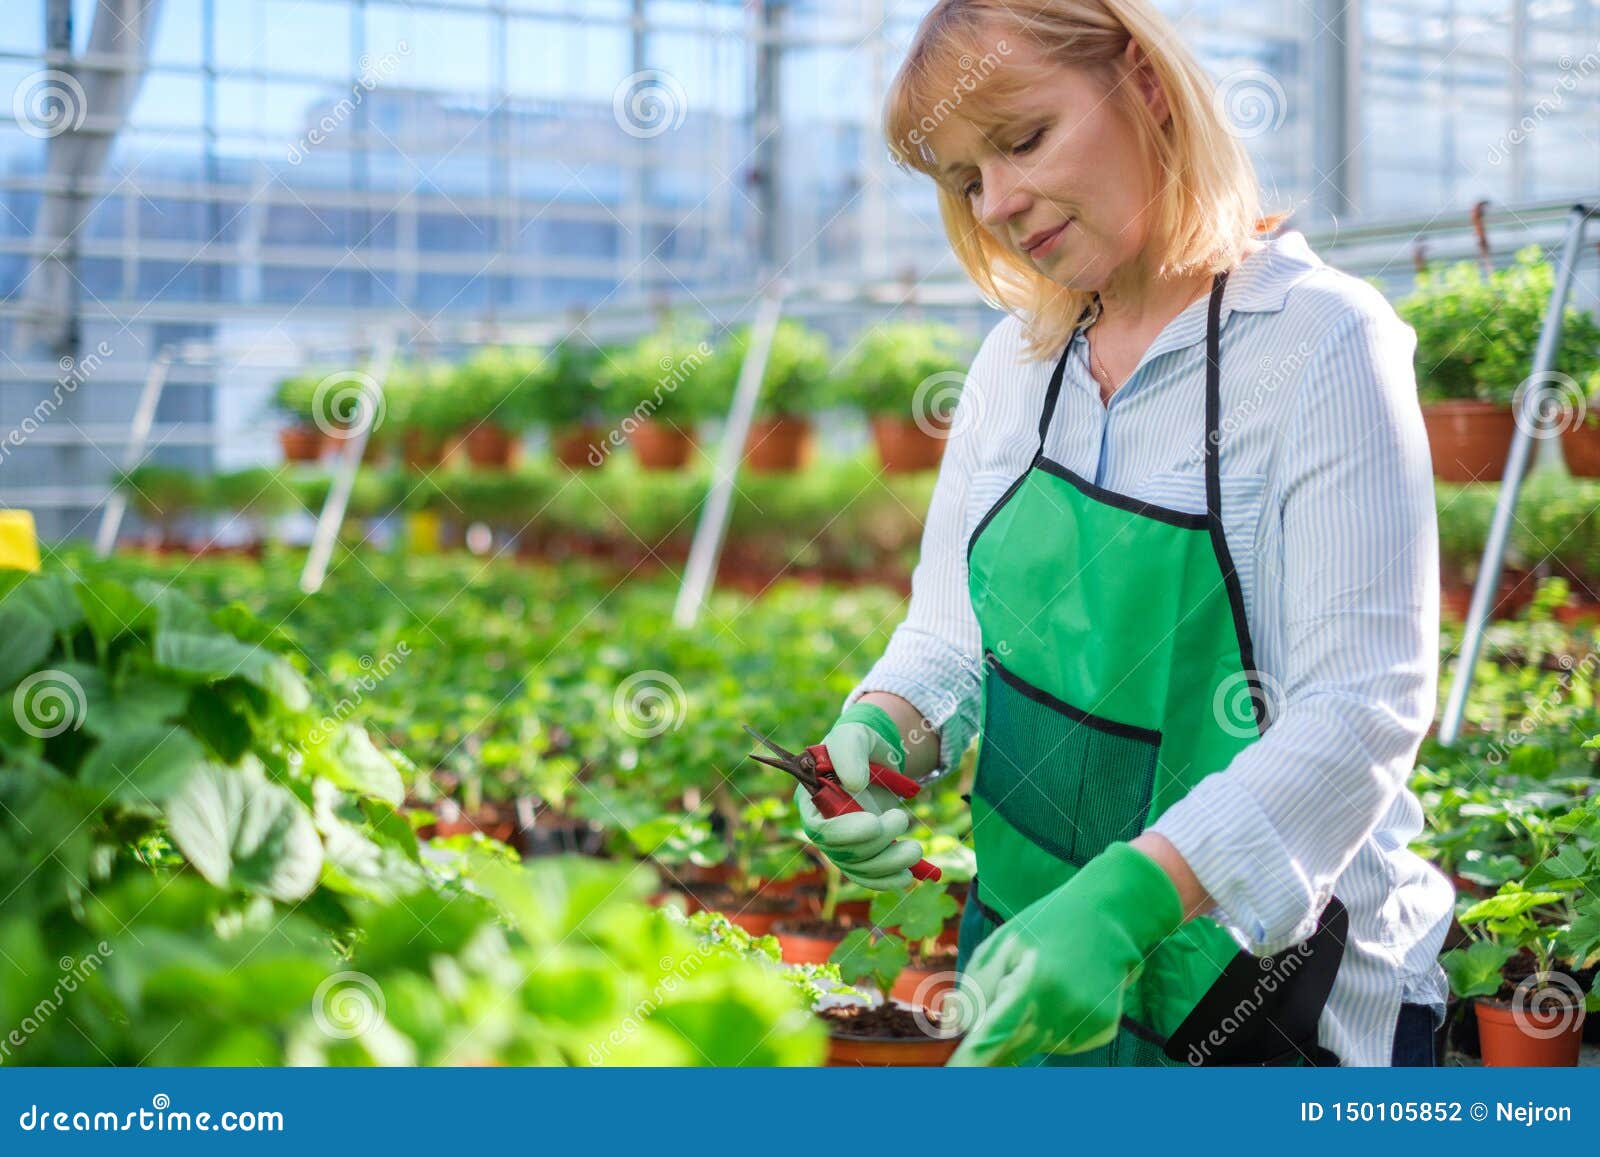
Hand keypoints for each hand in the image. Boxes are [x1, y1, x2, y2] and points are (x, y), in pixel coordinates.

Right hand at [794, 703, 922, 890]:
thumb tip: (854, 784)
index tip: (874, 824)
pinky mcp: (863, 853)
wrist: (878, 756)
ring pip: (860, 868)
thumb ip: (849, 753)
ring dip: (889, 864)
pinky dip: (888, 880)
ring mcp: (843, 843)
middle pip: (842, 853)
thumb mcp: (853, 736)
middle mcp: (823, 827)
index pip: (819, 829)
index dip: (845, 832)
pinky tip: (908, 877)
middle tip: (901, 818)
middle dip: (876, 843)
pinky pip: (870, 876)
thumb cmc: (859, 744)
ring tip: (915, 849)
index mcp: (811, 801)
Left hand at [948, 842, 1184, 1065]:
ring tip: (1042, 981)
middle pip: (1012, 1050)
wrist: (1109, 913)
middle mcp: (1064, 1009)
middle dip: (991, 1044)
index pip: (993, 1038)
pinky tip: (1063, 992)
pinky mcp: (1103, 1030)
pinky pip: (1060, 1043)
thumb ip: (975, 990)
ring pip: (1035, 1046)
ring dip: (1025, 1027)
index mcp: (1034, 983)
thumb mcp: (1001, 945)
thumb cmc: (1046, 924)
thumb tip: (952, 1032)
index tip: (951, 1082)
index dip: (970, 1064)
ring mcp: (1087, 1023)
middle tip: (992, 1009)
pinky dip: (1051, 1026)